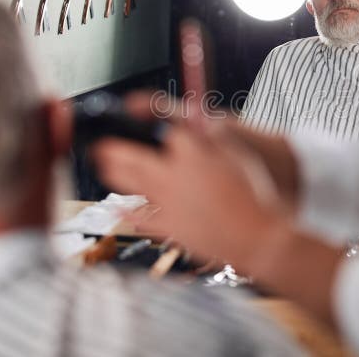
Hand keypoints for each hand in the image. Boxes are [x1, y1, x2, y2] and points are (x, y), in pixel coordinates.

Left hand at [94, 91, 343, 325]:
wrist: (257, 238)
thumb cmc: (254, 195)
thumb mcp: (237, 156)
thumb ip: (214, 137)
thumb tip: (197, 120)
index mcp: (192, 151)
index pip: (166, 132)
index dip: (157, 125)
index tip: (150, 125)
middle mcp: (173, 174)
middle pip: (132, 155)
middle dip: (113, 148)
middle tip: (100, 145)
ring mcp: (167, 202)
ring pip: (130, 183)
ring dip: (113, 172)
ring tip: (103, 166)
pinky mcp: (169, 227)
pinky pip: (141, 217)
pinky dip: (128, 212)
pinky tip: (121, 209)